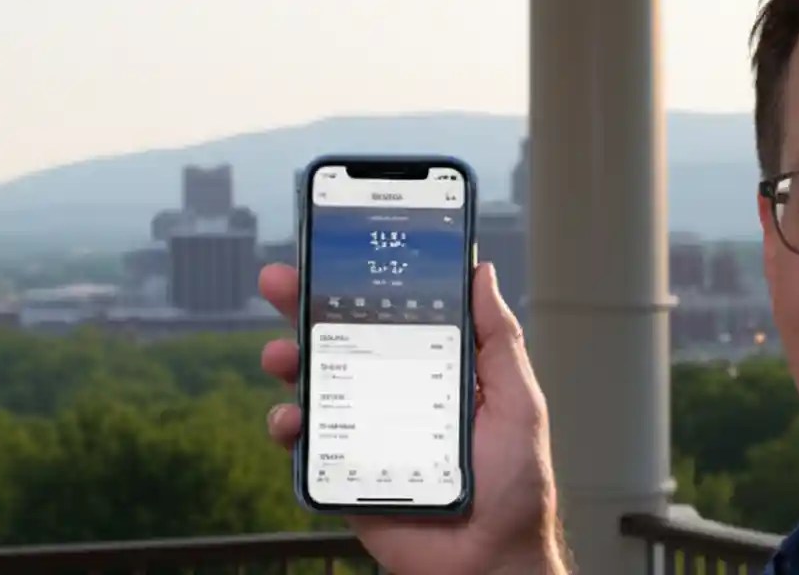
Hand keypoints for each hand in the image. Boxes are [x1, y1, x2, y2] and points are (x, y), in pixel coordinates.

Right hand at [258, 262, 569, 573]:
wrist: (491, 560)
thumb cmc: (516, 485)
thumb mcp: (517, 400)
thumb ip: (499, 340)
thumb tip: (483, 274)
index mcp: (437, 371)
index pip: (396, 317)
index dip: (365, 285)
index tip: (339, 254)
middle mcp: (397, 395)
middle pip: (344, 341)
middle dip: (307, 309)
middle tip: (281, 282)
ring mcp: (368, 431)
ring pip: (316, 385)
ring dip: (289, 361)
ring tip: (281, 353)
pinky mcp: (346, 471)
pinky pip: (306, 442)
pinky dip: (288, 425)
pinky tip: (290, 417)